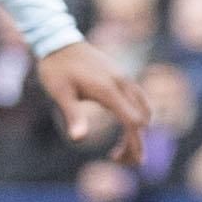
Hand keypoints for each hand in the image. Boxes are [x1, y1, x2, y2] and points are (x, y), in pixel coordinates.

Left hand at [38, 39, 148, 165]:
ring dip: (138, 131)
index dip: (131, 145)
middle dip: (136, 143)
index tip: (115, 159)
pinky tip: (123, 127)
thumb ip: (72, 115)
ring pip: (145, 109)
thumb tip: (78, 140)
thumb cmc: (56, 69)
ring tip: (121, 149)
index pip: (133, 123)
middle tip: (117, 161)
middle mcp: (123, 84)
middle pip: (143, 120)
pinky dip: (137, 117)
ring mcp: (125, 79)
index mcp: (109, 91)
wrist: (58, 41)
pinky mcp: (123, 77)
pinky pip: (139, 100)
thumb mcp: (60, 93)